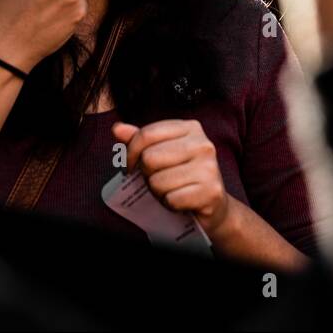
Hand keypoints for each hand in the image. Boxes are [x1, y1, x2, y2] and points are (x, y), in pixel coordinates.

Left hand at [113, 120, 230, 235]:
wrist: (214, 204)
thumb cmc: (184, 175)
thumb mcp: (162, 152)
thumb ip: (140, 140)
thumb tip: (118, 129)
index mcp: (191, 128)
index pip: (147, 134)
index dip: (130, 152)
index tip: (130, 165)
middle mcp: (203, 145)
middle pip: (149, 158)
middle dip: (147, 174)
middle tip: (158, 179)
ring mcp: (209, 168)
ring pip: (157, 181)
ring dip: (158, 191)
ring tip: (170, 189)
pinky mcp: (211, 192)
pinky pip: (171, 199)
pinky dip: (170, 204)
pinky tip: (180, 200)